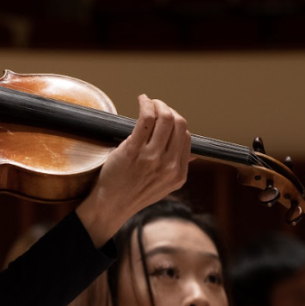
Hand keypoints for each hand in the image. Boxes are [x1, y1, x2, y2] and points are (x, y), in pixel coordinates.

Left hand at [76, 94, 189, 245]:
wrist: (111, 206)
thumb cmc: (133, 194)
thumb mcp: (164, 186)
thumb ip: (178, 169)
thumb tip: (193, 154)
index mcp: (179, 174)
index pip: (187, 137)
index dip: (178, 123)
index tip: (166, 117)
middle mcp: (169, 165)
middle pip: (179, 124)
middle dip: (169, 109)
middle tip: (158, 105)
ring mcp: (151, 157)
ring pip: (165, 118)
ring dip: (158, 104)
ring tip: (150, 102)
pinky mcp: (133, 150)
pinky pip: (146, 119)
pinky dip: (146, 104)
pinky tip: (142, 100)